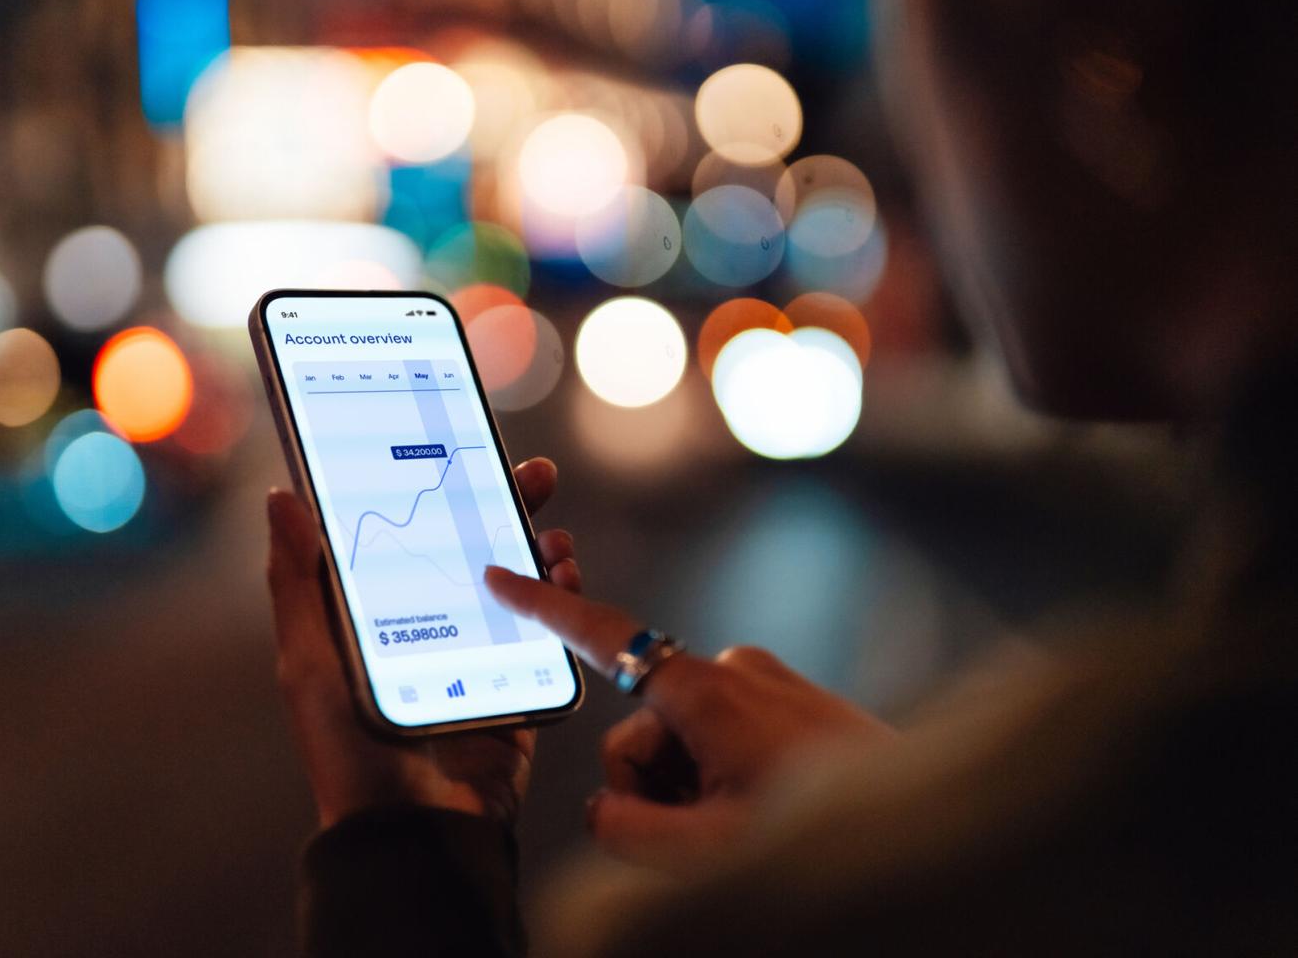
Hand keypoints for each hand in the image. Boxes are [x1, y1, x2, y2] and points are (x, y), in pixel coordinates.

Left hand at [267, 457, 581, 830]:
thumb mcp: (308, 660)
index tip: (460, 445)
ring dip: (540, 545)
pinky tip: (568, 573)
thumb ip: (296, 582)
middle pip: (474, 544)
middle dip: (507, 504)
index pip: (412, 530)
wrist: (413, 830)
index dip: (437, 486)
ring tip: (554, 532)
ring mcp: (479, 649)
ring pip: (517, 579)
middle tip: (536, 473)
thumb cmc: (346, 750)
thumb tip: (280, 497)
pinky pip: (548, 627)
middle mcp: (431, 622)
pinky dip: (563, 595)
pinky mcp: (518, 679)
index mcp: (378, 611)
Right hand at [484, 567, 894, 865]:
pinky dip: (722, 776)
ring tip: (746, 828)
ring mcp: (763, 682)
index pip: (604, 636)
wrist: (926, 831)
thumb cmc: (827, 840)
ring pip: (679, 740)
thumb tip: (603, 809)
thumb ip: (624, 830)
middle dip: (653, 786)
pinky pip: (720, 736)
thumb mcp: (705, 852)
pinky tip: (764, 810)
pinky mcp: (785, 698)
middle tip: (704, 834)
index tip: (502, 575)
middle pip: (639, 730)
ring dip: (692, 789)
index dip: (545, 608)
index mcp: (707, 692)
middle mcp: (733, 670)